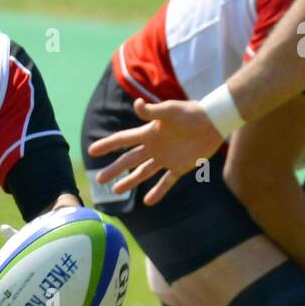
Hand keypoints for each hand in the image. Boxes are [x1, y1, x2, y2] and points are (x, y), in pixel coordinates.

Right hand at [87, 97, 223, 204]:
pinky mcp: (180, 167)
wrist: (213, 122)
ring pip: (143, 173)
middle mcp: (154, 147)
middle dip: (114, 169)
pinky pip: (166, 182)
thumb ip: (153, 111)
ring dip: (130, 181)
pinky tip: (148, 201)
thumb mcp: (170, 111)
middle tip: (99, 180)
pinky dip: (158, 191)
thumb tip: (137, 104)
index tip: (91, 151)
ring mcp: (166, 158)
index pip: (123, 140)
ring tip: (116, 190)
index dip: (107, 145)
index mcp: (148, 133)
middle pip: (129, 160)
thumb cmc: (191, 113)